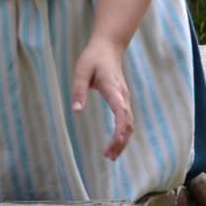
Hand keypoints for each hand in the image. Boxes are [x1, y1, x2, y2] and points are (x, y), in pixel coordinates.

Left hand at [71, 35, 133, 159]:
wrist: (108, 48)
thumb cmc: (93, 59)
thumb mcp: (81, 72)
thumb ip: (79, 91)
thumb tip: (76, 112)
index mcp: (113, 90)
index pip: (121, 113)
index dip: (120, 129)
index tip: (116, 142)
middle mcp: (123, 96)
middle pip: (128, 123)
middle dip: (121, 142)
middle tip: (109, 157)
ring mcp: (125, 99)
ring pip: (129, 124)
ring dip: (123, 140)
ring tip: (111, 155)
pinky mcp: (122, 100)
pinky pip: (126, 120)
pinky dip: (123, 133)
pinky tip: (115, 143)